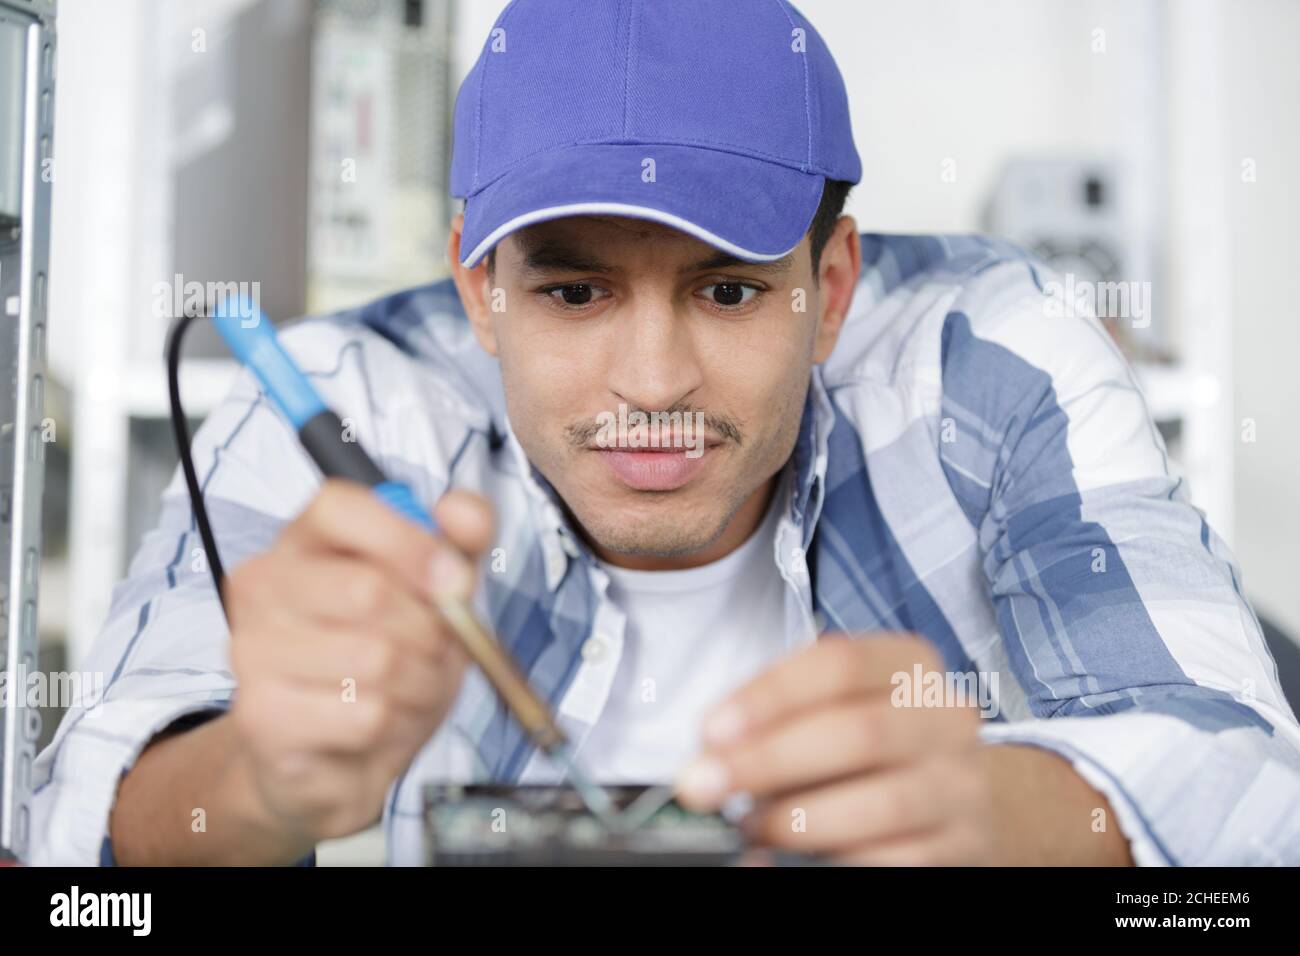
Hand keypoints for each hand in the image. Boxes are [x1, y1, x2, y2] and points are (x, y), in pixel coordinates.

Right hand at [224, 479, 493, 843]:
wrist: (337, 756)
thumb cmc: (386, 659)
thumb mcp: (435, 593)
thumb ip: (459, 540)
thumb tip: (462, 511)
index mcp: (303, 542)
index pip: (340, 509)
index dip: (408, 541)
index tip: (454, 578)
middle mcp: (262, 587)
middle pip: (369, 589)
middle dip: (429, 630)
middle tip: (433, 648)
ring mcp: (252, 651)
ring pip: (376, 658)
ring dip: (420, 683)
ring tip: (408, 689)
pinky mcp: (260, 718)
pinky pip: (365, 714)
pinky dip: (394, 724)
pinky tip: (379, 724)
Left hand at [675, 634, 997, 864]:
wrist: (953, 792)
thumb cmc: (873, 743)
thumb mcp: (832, 706)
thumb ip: (779, 716)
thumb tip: (711, 754)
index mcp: (907, 664)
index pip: (839, 664)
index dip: (769, 696)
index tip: (711, 731)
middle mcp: (944, 717)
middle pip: (858, 731)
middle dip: (768, 761)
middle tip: (706, 785)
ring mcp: (960, 782)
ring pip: (883, 803)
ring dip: (798, 820)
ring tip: (749, 825)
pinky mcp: (965, 842)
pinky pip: (900, 859)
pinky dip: (838, 859)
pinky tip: (796, 856)